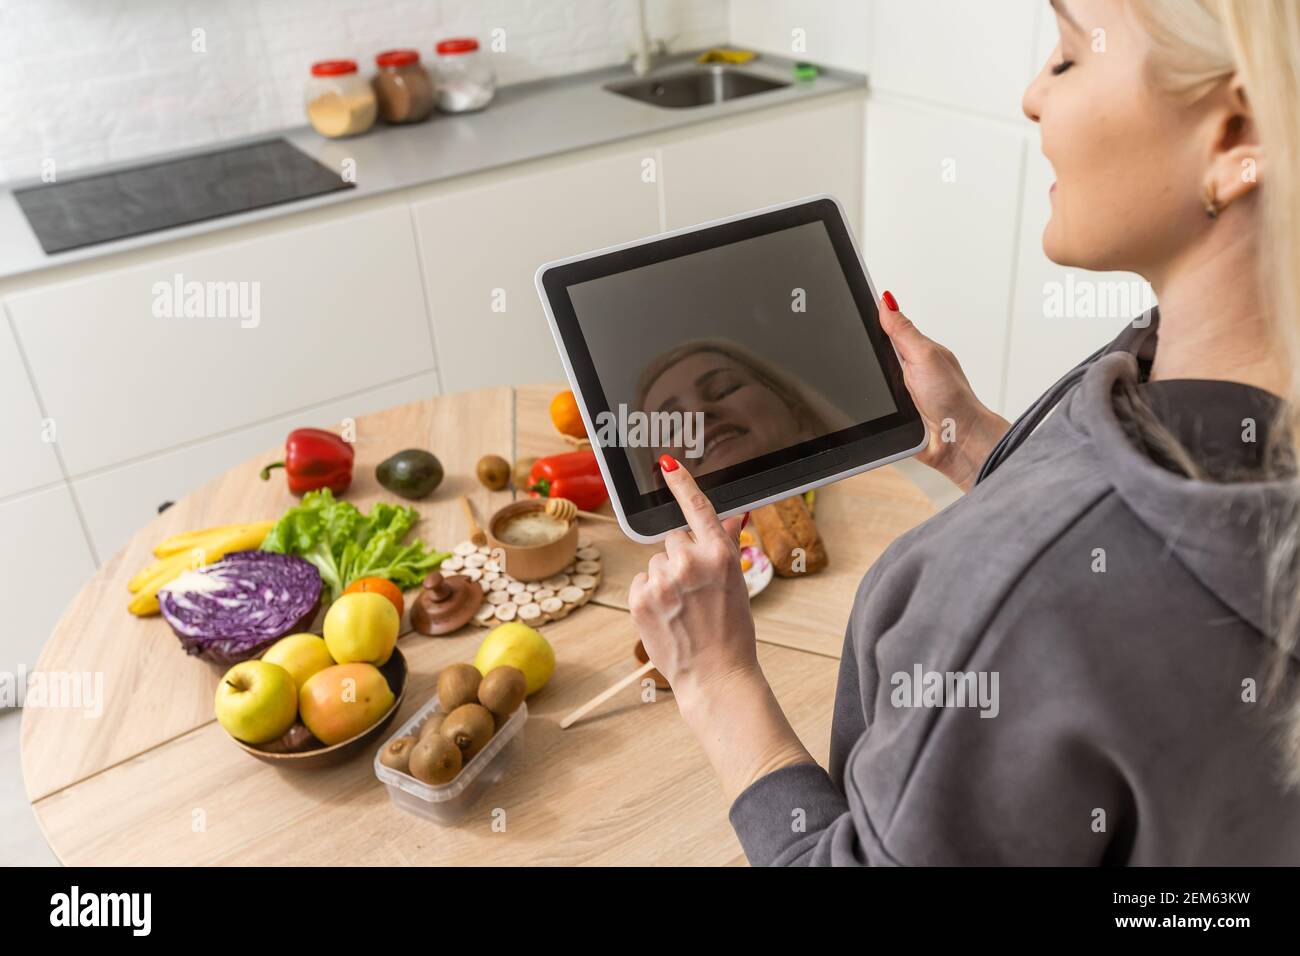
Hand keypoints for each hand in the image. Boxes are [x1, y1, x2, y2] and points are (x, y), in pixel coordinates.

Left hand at [628, 454, 754, 699]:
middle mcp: (689, 562)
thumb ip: (726, 545)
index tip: (666, 464)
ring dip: (665, 579)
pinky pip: (641, 581)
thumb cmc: (732, 631)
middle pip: (673, 539)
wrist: (716, 674)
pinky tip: (667, 616)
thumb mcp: (736, 583)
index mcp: (719, 554)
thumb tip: (731, 516)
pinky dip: (650, 595)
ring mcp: (662, 580)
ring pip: (656, 562)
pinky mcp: (640, 598)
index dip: (681, 482)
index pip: (697, 507)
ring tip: (682, 609)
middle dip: (681, 557)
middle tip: (695, 590)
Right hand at [879, 291, 1009, 491]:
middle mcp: (906, 369)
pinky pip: (870, 405)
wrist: (956, 439)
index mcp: (915, 349)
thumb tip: (886, 301)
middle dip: (863, 359)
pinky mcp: (892, 414)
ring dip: (866, 388)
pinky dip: (869, 408)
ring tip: (880, 393)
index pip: (884, 328)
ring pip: (868, 382)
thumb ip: (903, 331)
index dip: (868, 321)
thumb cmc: (952, 398)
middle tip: (872, 365)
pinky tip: (876, 409)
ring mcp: (898, 392)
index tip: (852, 312)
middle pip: (871, 356)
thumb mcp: (924, 356)